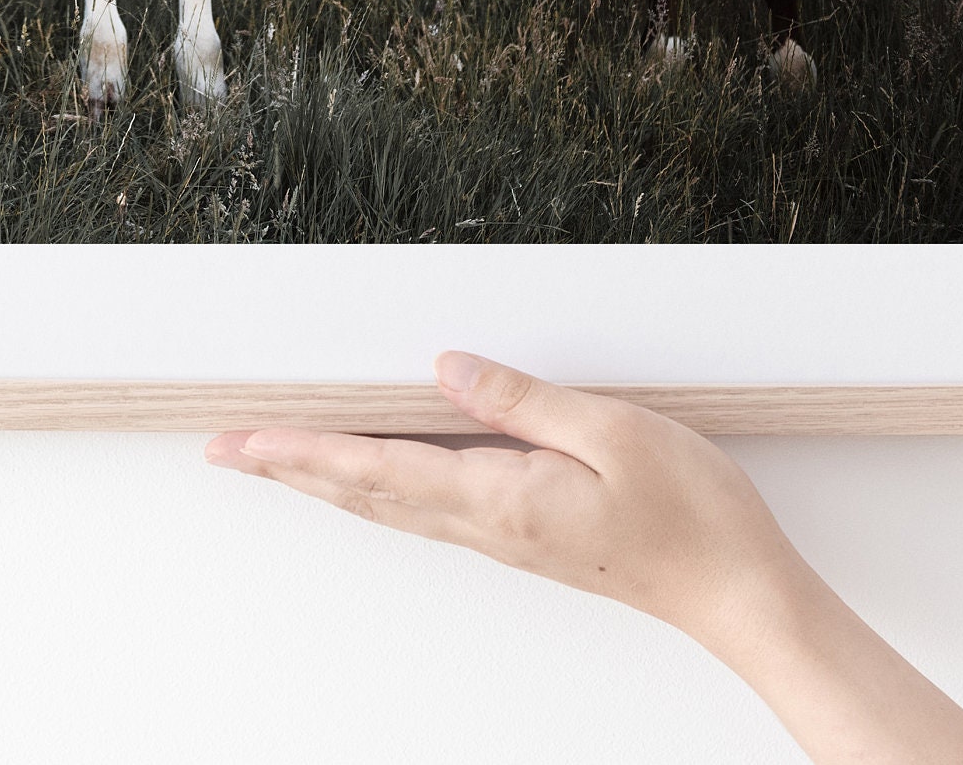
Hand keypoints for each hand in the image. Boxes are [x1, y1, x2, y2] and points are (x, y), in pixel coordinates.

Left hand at [210, 354, 962, 764]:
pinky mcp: (525, 537)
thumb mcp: (612, 429)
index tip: (238, 440)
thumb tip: (444, 367)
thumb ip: (522, 399)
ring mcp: (504, 537)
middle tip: (223, 449)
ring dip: (322, 480)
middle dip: (287, 467)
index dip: (297, 450)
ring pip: (388, 505)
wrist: (739, 593)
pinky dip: (374, 490)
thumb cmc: (691, 512)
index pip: (371, 467)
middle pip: (361, 492)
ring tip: (274, 459)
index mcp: (496, 495)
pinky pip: (426, 511)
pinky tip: (370, 481)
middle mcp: (485, 523)